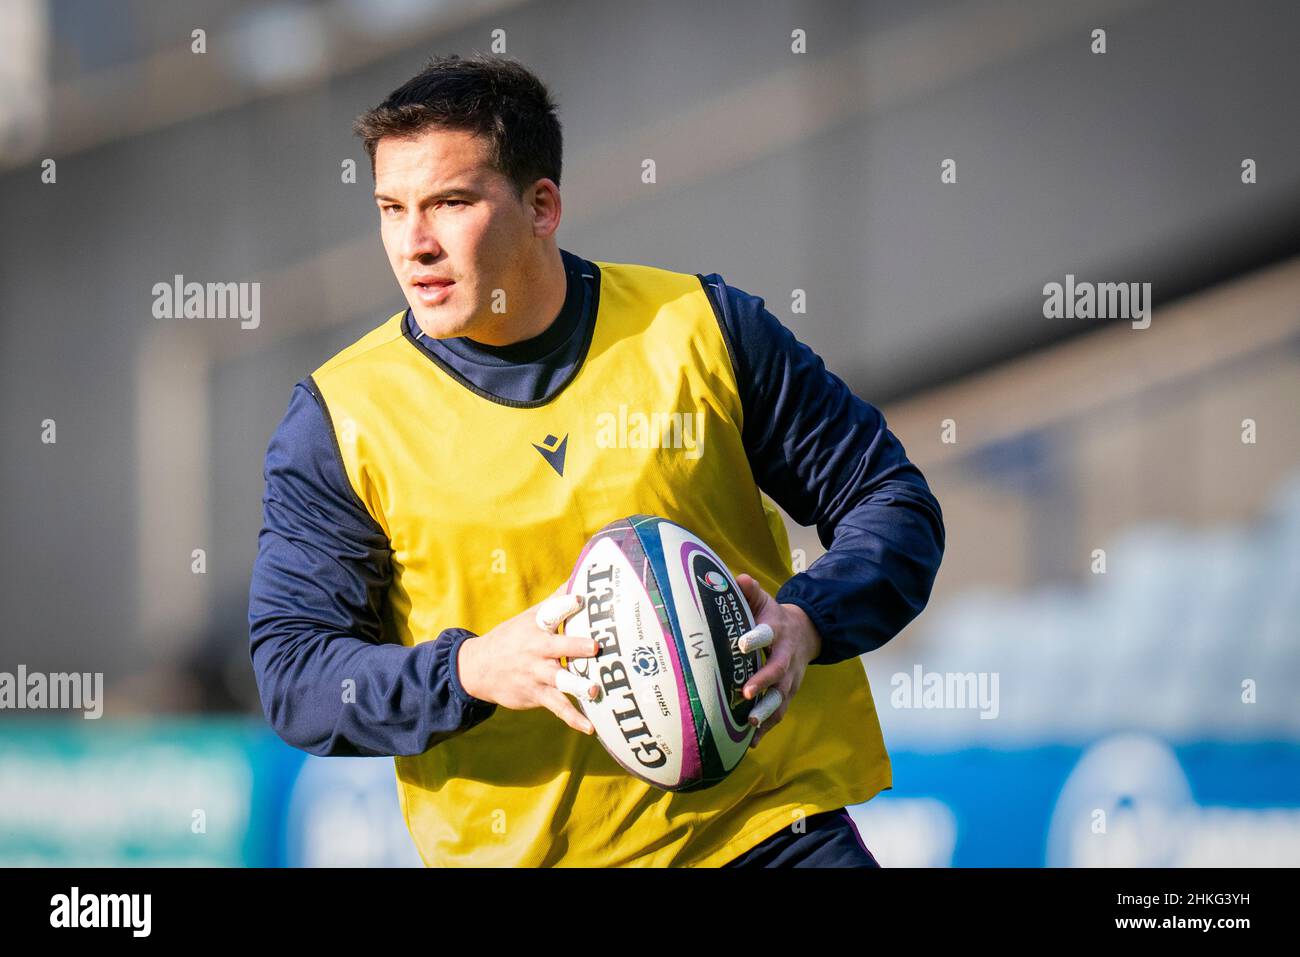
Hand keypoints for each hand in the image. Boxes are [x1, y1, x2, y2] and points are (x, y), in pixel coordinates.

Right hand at [456, 584, 602, 735]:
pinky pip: (557, 706)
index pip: (551, 612)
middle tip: (595, 647)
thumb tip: (580, 576)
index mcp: (537, 626)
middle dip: (576, 647)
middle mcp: (537, 649)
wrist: (478, 668)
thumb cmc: (513, 637)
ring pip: (559, 679)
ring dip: (577, 685)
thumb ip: (556, 601)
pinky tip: (589, 727)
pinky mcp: (537, 695)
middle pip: (558, 646)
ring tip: (594, 691)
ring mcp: (536, 674)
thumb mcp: (530, 617)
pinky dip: (573, 718)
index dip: (565, 604)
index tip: (580, 598)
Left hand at [735, 573, 822, 748]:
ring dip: (766, 711)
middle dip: (763, 682)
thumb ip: (750, 591)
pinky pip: (779, 712)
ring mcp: (790, 678)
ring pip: (781, 697)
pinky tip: (750, 744)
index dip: (756, 637)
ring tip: (750, 724)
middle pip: (778, 671)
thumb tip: (738, 578)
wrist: (805, 634)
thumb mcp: (764, 600)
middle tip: (746, 693)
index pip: (767, 633)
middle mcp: (786, 657)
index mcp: (777, 630)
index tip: (741, 643)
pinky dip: (766, 728)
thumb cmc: (773, 616)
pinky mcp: (788, 694)